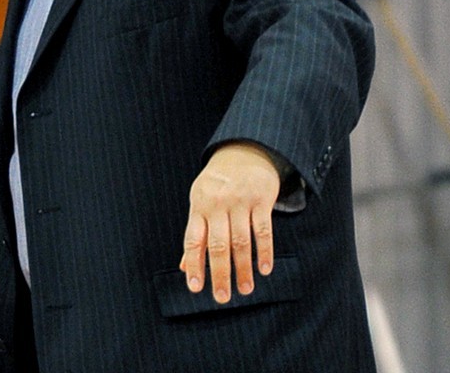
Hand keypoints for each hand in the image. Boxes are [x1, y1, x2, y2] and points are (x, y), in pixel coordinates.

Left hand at [179, 141, 280, 302]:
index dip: (194, 264)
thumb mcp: (200, 202)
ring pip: (241, 241)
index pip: (193, 240)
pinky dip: (264, 251)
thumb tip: (185, 267)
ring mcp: (240, 202)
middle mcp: (217, 205)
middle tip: (223, 297)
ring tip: (245, 289)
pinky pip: (263, 230)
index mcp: (199, 207)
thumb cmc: (217, 184)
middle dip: (220, 274)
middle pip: (218, 245)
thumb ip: (196, 234)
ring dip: (244, 268)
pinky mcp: (261, 200)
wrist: (244, 152)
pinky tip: (264, 269)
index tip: (196, 288)